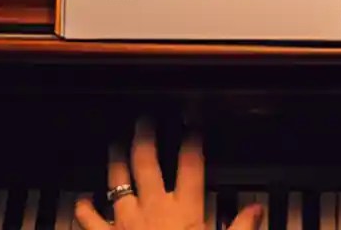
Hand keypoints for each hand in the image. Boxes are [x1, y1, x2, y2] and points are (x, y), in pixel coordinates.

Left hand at [75, 120, 263, 229]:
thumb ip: (240, 228)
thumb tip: (256, 209)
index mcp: (185, 210)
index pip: (190, 165)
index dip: (192, 142)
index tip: (192, 127)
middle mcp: (153, 208)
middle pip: (146, 162)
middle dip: (144, 137)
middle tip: (144, 121)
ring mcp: (126, 223)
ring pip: (117, 181)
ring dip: (115, 161)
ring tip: (115, 145)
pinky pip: (91, 219)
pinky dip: (85, 208)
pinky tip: (83, 200)